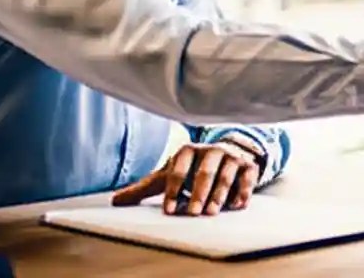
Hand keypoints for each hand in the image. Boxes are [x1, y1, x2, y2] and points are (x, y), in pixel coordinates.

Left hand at [111, 141, 259, 215]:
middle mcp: (210, 151)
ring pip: (226, 174)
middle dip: (198, 193)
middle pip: (204, 172)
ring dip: (219, 194)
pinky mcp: (249, 165)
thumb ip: (145, 188)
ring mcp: (231, 156)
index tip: (169, 210)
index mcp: (188, 151)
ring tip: (212, 212)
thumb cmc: (193, 168)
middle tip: (192, 213)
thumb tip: (114, 201)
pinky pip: (247, 177)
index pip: (178, 169)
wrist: (228, 152)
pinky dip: (243, 191)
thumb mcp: (169, 174)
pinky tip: (237, 205)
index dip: (173, 189)